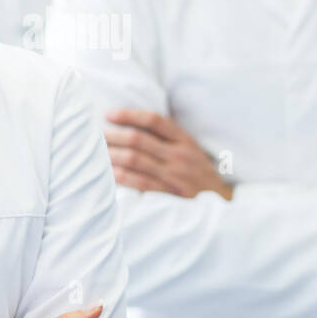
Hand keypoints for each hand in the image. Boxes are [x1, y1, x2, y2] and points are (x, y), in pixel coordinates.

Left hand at [103, 108, 232, 199]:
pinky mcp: (169, 195)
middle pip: (139, 139)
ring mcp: (174, 176)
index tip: (109, 114)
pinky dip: (121, 177)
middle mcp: (179, 155)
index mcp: (184, 140)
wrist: (219, 202)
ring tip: (98, 152)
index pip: (154, 120)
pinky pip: (139, 183)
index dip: (129, 115)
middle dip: (114, 135)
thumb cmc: (197, 172)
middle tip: (97, 134)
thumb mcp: (190, 149)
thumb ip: (167, 138)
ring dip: (112, 155)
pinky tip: (109, 173)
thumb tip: (131, 125)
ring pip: (135, 160)